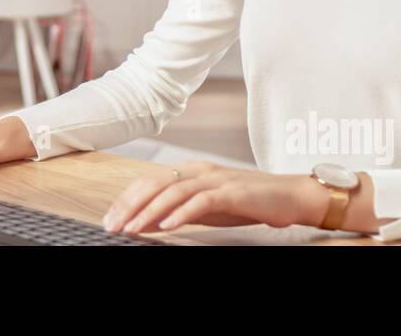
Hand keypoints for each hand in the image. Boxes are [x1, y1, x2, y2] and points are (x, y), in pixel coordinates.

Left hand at [102, 161, 326, 233]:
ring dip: (150, 211)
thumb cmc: (248, 202)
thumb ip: (179, 211)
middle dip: (130, 205)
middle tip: (112, 226)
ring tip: (133, 228)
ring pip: (174, 191)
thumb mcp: (207, 208)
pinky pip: (202, 201)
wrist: (290, 196)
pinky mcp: (233, 192)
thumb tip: (148, 223)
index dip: (126, 199)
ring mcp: (216, 179)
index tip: (110, 219)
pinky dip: (182, 213)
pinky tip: (168, 226)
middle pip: (156, 183)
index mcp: (191, 171)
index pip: (150, 181)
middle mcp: (200, 170)